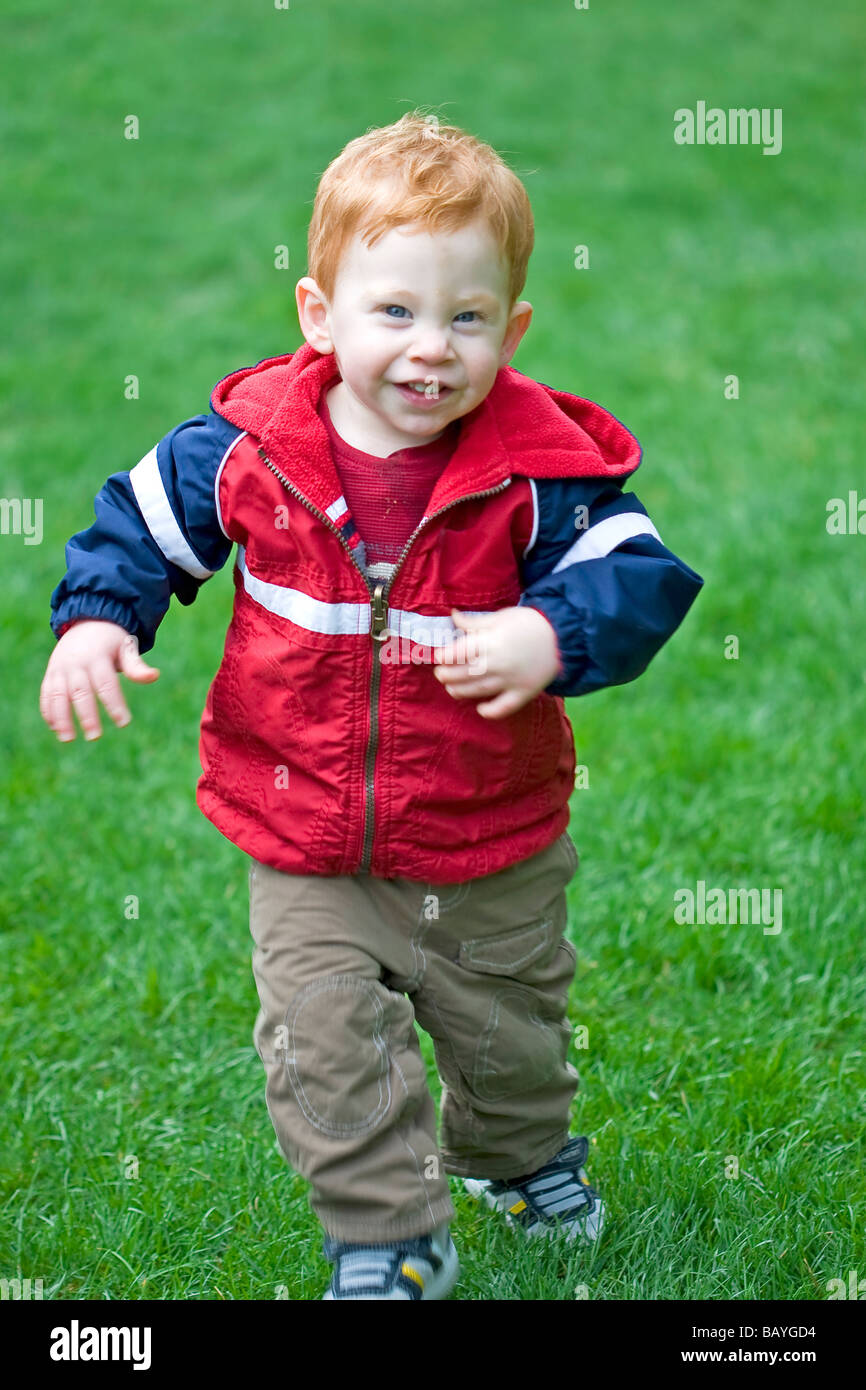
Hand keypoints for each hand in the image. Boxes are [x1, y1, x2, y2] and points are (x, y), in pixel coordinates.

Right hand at [40, 620, 159, 741]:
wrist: (86, 622)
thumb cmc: (112, 641)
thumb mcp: (126, 648)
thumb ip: (136, 666)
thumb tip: (154, 676)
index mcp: (97, 657)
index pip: (106, 683)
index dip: (114, 703)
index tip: (124, 723)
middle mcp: (76, 664)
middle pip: (80, 692)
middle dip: (86, 715)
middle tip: (95, 737)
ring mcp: (60, 669)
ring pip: (57, 695)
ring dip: (61, 718)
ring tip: (67, 739)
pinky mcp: (51, 674)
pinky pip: (46, 694)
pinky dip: (48, 711)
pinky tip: (56, 729)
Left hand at [431, 606, 561, 718]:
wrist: (564, 636)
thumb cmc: (530, 623)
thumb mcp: (501, 617)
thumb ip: (476, 622)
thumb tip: (453, 617)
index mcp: (492, 641)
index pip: (461, 652)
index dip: (446, 656)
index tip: (438, 657)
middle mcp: (499, 663)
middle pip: (466, 673)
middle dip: (448, 675)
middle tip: (440, 674)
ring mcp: (512, 680)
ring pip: (480, 690)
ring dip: (462, 691)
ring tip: (452, 689)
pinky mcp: (525, 692)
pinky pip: (506, 707)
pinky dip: (492, 711)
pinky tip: (481, 709)